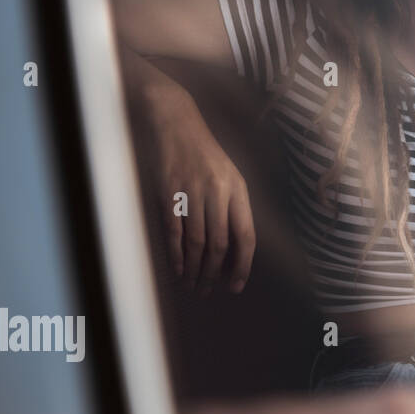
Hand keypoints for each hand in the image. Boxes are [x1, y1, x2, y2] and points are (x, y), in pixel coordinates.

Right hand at [140, 88, 254, 294]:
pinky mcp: (168, 193)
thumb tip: (232, 247)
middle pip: (220, 244)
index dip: (242, 264)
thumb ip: (231, 207)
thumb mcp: (227, 176)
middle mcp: (218, 192)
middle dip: (215, 273)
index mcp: (238, 190)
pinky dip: (176, 254)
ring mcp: (192, 192)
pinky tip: (179, 269)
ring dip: (195, 269)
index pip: (246, 235)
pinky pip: (174, 231)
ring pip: (197, 242)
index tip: (236, 285)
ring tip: (193, 285)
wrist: (175, 122)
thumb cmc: (203, 153)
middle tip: (209, 290)